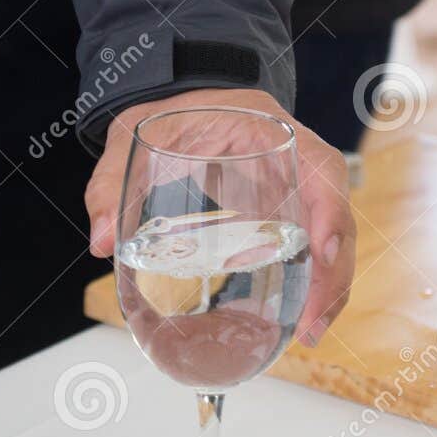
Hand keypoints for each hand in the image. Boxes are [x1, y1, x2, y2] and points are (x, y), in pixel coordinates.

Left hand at [85, 88, 354, 346]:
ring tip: (308, 334)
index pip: (321, 170)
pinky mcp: (288, 213)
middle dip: (333, 274)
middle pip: (336, 217)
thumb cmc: (169, 114)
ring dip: (328, 288)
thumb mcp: (134, 137)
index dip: (330, 213)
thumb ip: (112, 183)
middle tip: (310, 326)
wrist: (183, 102)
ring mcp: (297, 190)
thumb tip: (100, 242)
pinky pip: (311, 250)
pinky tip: (297, 322)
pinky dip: (310, 285)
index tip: (322, 255)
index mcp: (271, 131)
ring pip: (331, 240)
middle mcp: (297, 161)